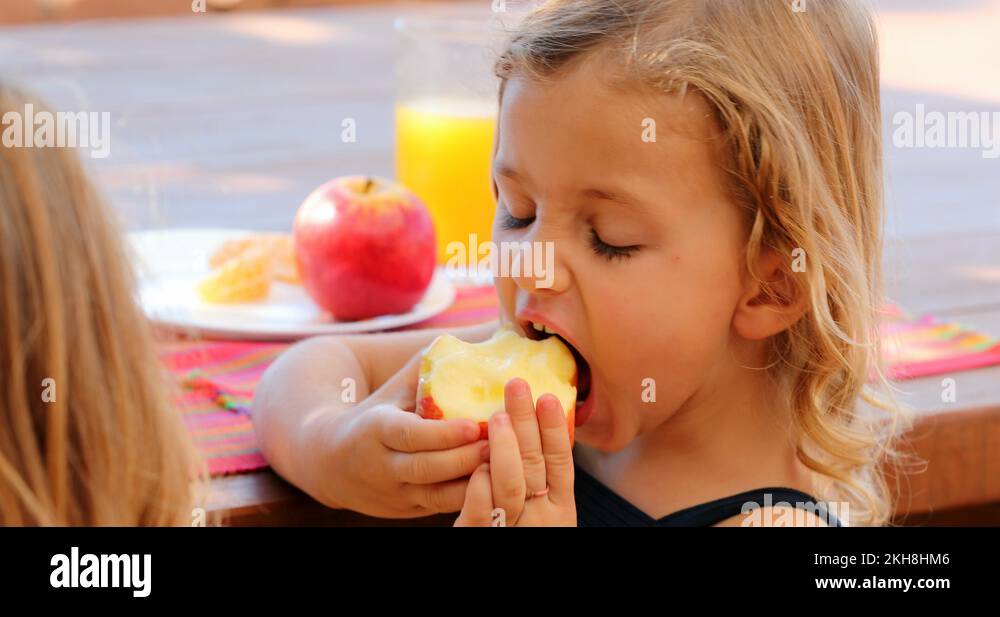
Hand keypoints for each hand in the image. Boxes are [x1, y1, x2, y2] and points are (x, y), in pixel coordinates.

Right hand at [310, 351, 489, 517]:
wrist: (329, 461)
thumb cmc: (374, 415)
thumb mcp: (392, 390)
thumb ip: (426, 369)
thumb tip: (470, 343)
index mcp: (375, 429)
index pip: (410, 434)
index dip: (442, 434)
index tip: (472, 425)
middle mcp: (382, 466)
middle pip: (427, 468)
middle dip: (465, 458)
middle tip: (502, 443)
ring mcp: (394, 494)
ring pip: (437, 496)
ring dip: (472, 483)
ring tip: (504, 463)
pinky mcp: (407, 511)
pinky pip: (441, 509)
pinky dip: (468, 498)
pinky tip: (493, 482)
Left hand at [454, 378, 575, 526]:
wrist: (503, 598)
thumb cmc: (509, 527)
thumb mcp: (528, 508)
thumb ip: (527, 475)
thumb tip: (517, 424)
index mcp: (557, 508)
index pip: (560, 462)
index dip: (554, 430)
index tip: (547, 397)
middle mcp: (540, 519)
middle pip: (535, 465)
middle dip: (527, 424)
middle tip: (517, 386)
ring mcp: (513, 529)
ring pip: (510, 487)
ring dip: (504, 448)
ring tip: (497, 416)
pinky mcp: (479, 538)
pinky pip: (479, 514)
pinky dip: (478, 489)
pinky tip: (477, 467)